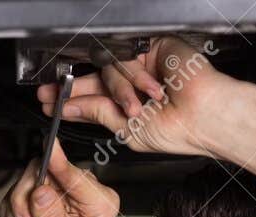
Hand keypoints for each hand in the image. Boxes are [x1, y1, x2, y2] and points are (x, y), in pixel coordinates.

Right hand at [0, 139, 119, 216]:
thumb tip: (42, 192)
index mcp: (99, 203)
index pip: (76, 177)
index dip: (59, 163)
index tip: (50, 148)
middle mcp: (79, 191)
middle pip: (44, 173)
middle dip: (27, 203)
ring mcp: (56, 191)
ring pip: (25, 184)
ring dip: (18, 216)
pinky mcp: (35, 194)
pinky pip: (13, 196)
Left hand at [33, 36, 233, 158]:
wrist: (206, 118)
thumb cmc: (180, 129)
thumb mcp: (129, 129)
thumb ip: (99, 114)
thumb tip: (70, 108)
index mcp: (131, 105)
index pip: (96, 97)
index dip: (72, 99)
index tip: (49, 103)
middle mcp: (135, 83)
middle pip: (97, 77)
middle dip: (73, 86)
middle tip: (50, 92)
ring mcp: (144, 64)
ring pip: (110, 68)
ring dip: (120, 91)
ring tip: (134, 107)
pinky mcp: (154, 47)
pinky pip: (128, 57)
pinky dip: (136, 78)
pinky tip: (150, 90)